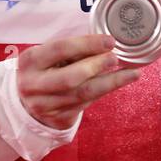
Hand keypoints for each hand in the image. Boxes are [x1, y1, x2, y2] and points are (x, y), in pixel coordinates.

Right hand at [16, 34, 141, 129]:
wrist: (28, 102)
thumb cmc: (45, 71)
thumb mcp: (49, 56)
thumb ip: (73, 50)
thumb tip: (107, 43)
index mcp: (30, 61)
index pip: (60, 49)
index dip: (87, 44)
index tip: (110, 41)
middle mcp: (33, 84)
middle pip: (70, 77)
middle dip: (97, 66)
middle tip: (116, 58)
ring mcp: (44, 105)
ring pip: (83, 94)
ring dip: (110, 82)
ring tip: (131, 73)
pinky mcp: (57, 118)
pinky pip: (86, 103)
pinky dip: (105, 91)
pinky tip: (119, 83)